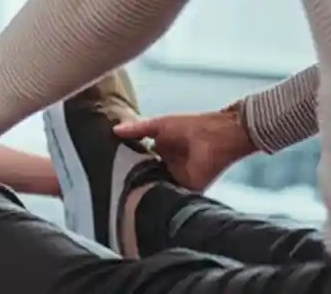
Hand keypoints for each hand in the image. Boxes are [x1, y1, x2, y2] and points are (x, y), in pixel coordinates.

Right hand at [113, 108, 257, 190]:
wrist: (219, 136)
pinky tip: (148, 205)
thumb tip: (114, 130)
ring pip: (159, 187)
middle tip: (117, 190)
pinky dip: (164, 199)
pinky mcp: (189, 189)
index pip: (142, 161)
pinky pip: (173, 196)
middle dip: (137, 182)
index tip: (111, 172)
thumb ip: (138, 129)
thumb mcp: (160, 125)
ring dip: (149, 191)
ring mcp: (178, 178)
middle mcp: (168, 165)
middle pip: (149, 176)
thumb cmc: (191, 127)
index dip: (128, 166)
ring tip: (127, 200)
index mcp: (162, 149)